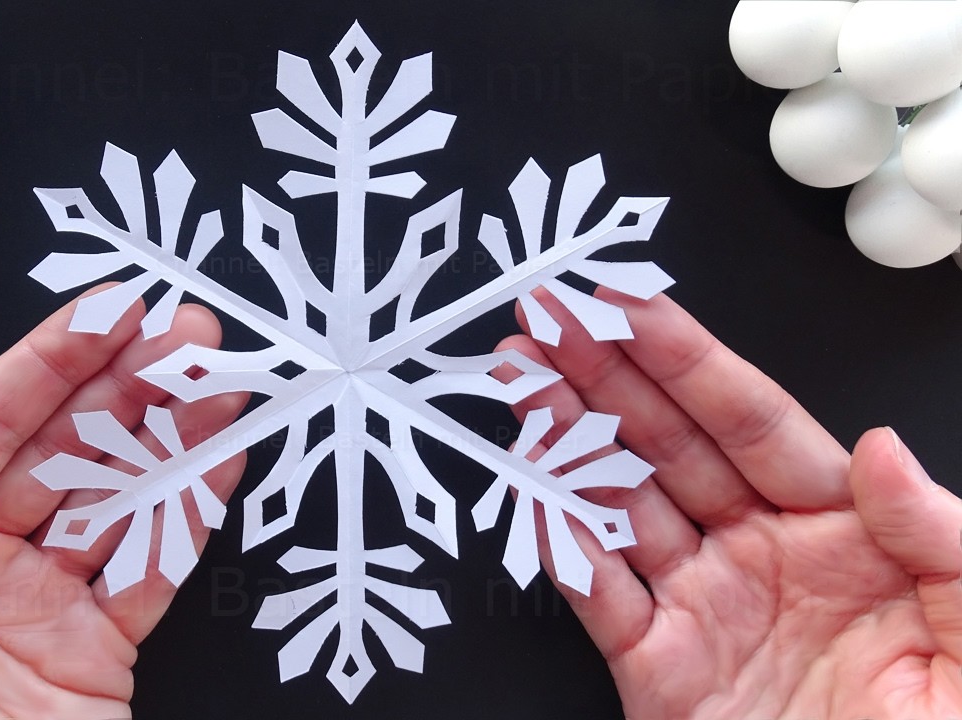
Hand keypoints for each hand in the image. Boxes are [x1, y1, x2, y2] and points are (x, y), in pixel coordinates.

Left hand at [0, 287, 247, 718]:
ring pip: (117, 500)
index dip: (46, 366)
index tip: (105, 316)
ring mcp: (40, 608)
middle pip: (61, 451)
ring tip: (220, 384)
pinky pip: (152, 573)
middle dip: (127, 386)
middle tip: (188, 335)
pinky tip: (221, 462)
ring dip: (171, 438)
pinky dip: (192, 517)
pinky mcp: (96, 655)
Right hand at [499, 289, 961, 719]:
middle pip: (671, 445)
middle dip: (605, 376)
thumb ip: (940, 536)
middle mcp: (766, 555)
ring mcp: (706, 608)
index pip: (755, 423)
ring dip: (568, 440)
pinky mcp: (660, 670)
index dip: (690, 360)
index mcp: (848, 532)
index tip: (635, 308)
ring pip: (621, 504)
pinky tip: (532, 495)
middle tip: (550, 318)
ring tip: (522, 381)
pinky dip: (559, 549)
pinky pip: (598, 598)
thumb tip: (881, 449)